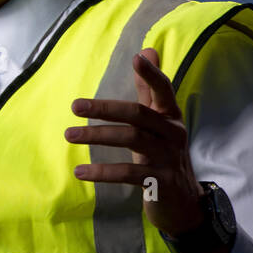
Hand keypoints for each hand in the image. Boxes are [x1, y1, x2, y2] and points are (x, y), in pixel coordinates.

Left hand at [66, 47, 204, 237]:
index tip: (137, 57)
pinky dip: (102, 172)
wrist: (183, 204)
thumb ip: (149, 89)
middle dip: (105, 108)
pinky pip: (129, 174)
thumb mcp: (158, 122)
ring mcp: (168, 158)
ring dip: (97, 136)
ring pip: (132, 140)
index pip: (164, 90)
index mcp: (170, 117)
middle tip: (74, 106)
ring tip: (69, 135)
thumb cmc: (163, 156)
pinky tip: (80, 172)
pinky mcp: (160, 183)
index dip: (152, 74)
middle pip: (139, 114)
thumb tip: (146, 49)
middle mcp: (172, 134)